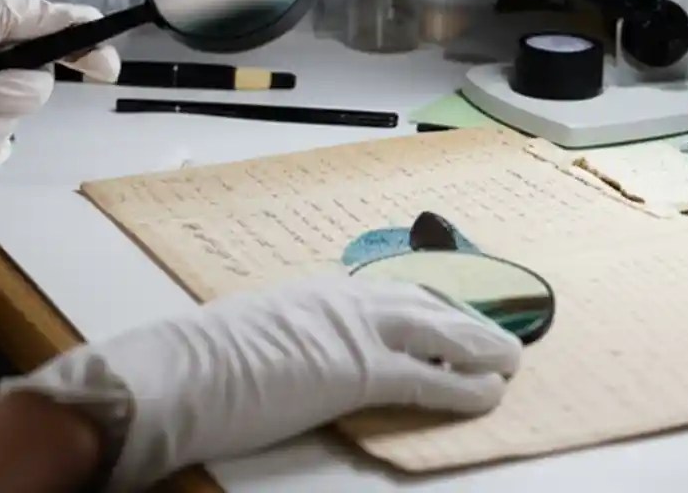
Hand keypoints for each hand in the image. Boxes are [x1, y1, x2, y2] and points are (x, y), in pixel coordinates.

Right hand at [0, 275, 523, 491]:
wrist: (177, 375)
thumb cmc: (198, 364)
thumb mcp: (251, 335)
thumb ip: (287, 335)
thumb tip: (296, 353)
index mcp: (316, 291)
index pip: (388, 292)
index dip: (428, 303)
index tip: (452, 309)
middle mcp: (341, 300)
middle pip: (424, 302)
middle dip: (466, 318)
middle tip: (499, 333)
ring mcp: (352, 331)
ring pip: (438, 332)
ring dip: (480, 346)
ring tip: (510, 361)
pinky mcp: (357, 371)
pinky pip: (427, 377)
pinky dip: (463, 386)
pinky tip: (487, 395)